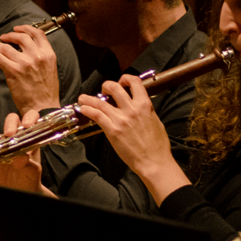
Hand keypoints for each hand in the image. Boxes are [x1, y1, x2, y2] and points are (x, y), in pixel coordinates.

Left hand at [0, 25, 60, 113]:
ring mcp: (25, 63)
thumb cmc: (46, 92)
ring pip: (6, 46)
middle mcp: (38, 56)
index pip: (38, 33)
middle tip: (4, 37)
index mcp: (49, 54)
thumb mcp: (50, 69)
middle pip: (21, 36)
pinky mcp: (14, 71)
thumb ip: (42, 57)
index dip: (26, 28)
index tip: (18, 28)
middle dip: (10, 34)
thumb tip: (30, 49)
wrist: (43, 107)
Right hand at [0, 110, 52, 195]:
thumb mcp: (32, 172)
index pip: (32, 120)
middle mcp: (16, 138)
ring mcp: (2, 145)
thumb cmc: (30, 179)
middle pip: (12, 122)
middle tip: (8, 134)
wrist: (18, 191)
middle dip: (9, 124)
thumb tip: (22, 157)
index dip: (30, 118)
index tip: (26, 125)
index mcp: (30, 139)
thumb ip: (29, 164)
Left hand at [77, 75, 188, 204]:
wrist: (154, 161)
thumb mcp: (155, 120)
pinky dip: (88, 110)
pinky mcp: (112, 130)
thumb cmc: (157, 145)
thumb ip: (145, 111)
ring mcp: (121, 119)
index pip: (134, 81)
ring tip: (82, 98)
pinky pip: (97, 115)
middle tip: (103, 91)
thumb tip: (139, 106)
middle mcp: (132, 109)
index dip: (125, 78)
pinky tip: (83, 109)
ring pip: (100, 102)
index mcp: (144, 105)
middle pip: (114, 87)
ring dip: (89, 98)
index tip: (121, 82)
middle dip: (106, 86)